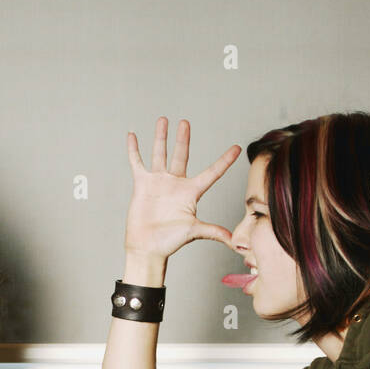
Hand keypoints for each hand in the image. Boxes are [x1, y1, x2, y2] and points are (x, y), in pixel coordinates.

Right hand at [124, 116, 240, 259]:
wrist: (148, 248)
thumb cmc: (170, 242)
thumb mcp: (194, 232)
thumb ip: (213, 232)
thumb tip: (233, 241)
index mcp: (191, 192)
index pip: (212, 172)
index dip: (225, 161)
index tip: (237, 148)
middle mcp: (176, 184)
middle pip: (181, 155)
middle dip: (183, 138)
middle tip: (185, 122)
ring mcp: (159, 183)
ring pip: (160, 154)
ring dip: (161, 137)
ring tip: (163, 120)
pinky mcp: (143, 185)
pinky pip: (137, 163)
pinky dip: (134, 150)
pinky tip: (132, 135)